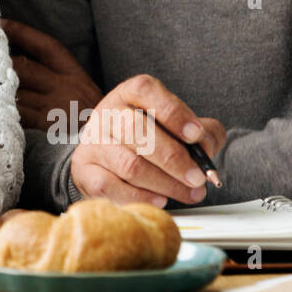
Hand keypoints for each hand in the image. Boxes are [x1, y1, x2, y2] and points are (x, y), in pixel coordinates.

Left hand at [0, 18, 102, 129]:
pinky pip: (17, 112)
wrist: (110, 148)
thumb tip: (17, 60)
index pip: (44, 46)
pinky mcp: (45, 126)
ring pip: (16, 89)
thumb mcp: (81, 90)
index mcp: (74, 73)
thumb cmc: (89, 119)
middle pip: (23, 66)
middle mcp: (64, 86)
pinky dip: (1, 106)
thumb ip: (54, 75)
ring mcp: (55, 107)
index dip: (20, 32)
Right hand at [69, 74, 225, 207]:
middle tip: (198, 178)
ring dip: (165, 183)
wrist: (106, 155)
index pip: (145, 91)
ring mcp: (94, 141)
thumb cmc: (150, 138)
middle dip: (173, 158)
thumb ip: (202, 132)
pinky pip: (111, 186)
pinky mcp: (85, 170)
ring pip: (129, 164)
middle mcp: (107, 113)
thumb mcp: (177, 126)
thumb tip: (206, 149)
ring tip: (189, 193)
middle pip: (136, 130)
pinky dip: (140, 197)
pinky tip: (161, 200)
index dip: (173, 112)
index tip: (196, 135)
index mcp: (130, 93)